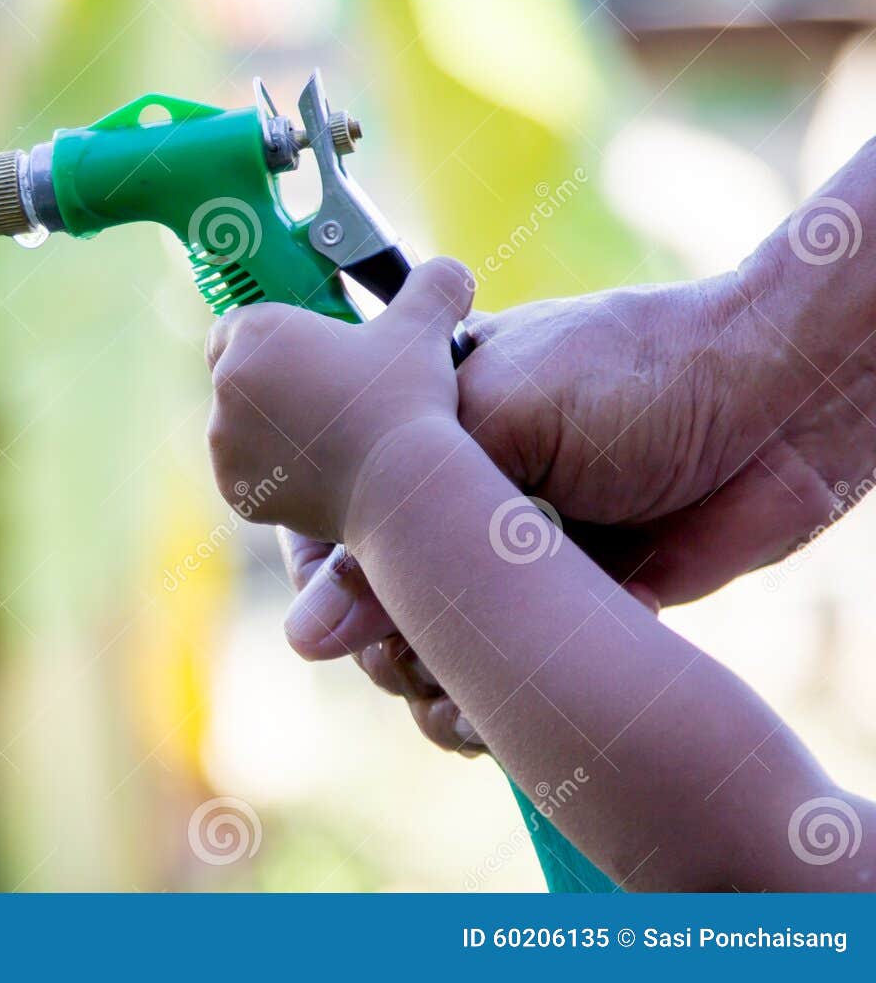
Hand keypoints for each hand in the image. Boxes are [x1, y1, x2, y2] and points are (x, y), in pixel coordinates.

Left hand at [203, 258, 474, 541]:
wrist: (400, 485)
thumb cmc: (404, 399)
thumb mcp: (423, 328)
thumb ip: (433, 286)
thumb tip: (452, 270)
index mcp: (255, 335)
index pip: (234, 326)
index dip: (267, 337)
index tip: (301, 350)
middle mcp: (227, 385)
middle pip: (238, 378)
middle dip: (272, 384)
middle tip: (325, 394)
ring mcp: (225, 442)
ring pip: (239, 428)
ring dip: (270, 429)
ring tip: (327, 436)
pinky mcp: (235, 488)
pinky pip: (247, 474)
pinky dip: (274, 474)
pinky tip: (317, 471)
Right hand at [279, 265, 836, 751]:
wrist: (779, 400)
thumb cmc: (629, 371)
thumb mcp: (494, 414)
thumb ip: (403, 517)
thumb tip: (309, 635)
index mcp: (421, 428)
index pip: (332, 512)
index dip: (318, 571)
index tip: (324, 620)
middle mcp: (459, 497)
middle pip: (378, 595)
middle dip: (382, 643)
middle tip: (411, 660)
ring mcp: (515, 555)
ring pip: (441, 647)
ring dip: (436, 686)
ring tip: (456, 701)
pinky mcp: (575, 605)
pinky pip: (514, 673)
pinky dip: (500, 703)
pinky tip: (496, 717)